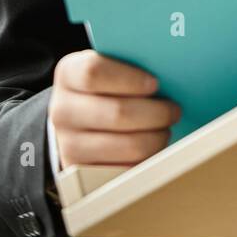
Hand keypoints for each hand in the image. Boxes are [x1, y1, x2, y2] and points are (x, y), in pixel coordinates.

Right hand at [50, 49, 180, 168]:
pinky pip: (127, 170)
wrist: (76, 120)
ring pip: (128, 145)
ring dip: (156, 138)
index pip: (94, 72)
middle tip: (173, 110)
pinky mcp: (84, 173)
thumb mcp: (107, 67)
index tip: (155, 83)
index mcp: (69, 74)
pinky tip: (152, 148)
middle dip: (156, 113)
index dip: (130, 78)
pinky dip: (146, 160)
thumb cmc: (103, 88)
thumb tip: (168, 68)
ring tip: (165, 129)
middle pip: (118, 112)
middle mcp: (63, 110)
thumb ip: (128, 63)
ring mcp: (70, 145)